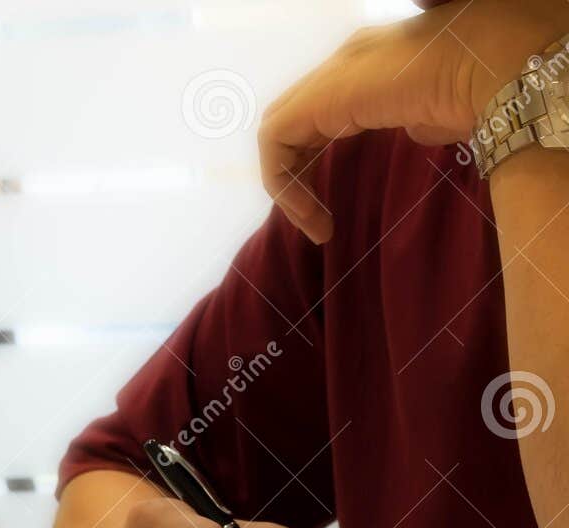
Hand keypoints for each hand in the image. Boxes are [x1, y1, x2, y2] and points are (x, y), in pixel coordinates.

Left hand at [259, 0, 563, 242]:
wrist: (490, 71)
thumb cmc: (483, 92)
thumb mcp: (444, 112)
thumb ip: (420, 119)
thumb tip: (419, 128)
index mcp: (374, 66)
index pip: (327, 112)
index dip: (319, 160)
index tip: (335, 206)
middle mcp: (346, 63)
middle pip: (296, 122)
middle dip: (298, 175)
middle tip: (318, 221)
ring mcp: (329, 75)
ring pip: (280, 132)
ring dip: (290, 186)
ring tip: (317, 227)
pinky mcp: (316, 97)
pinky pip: (275, 142)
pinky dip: (284, 182)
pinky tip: (312, 214)